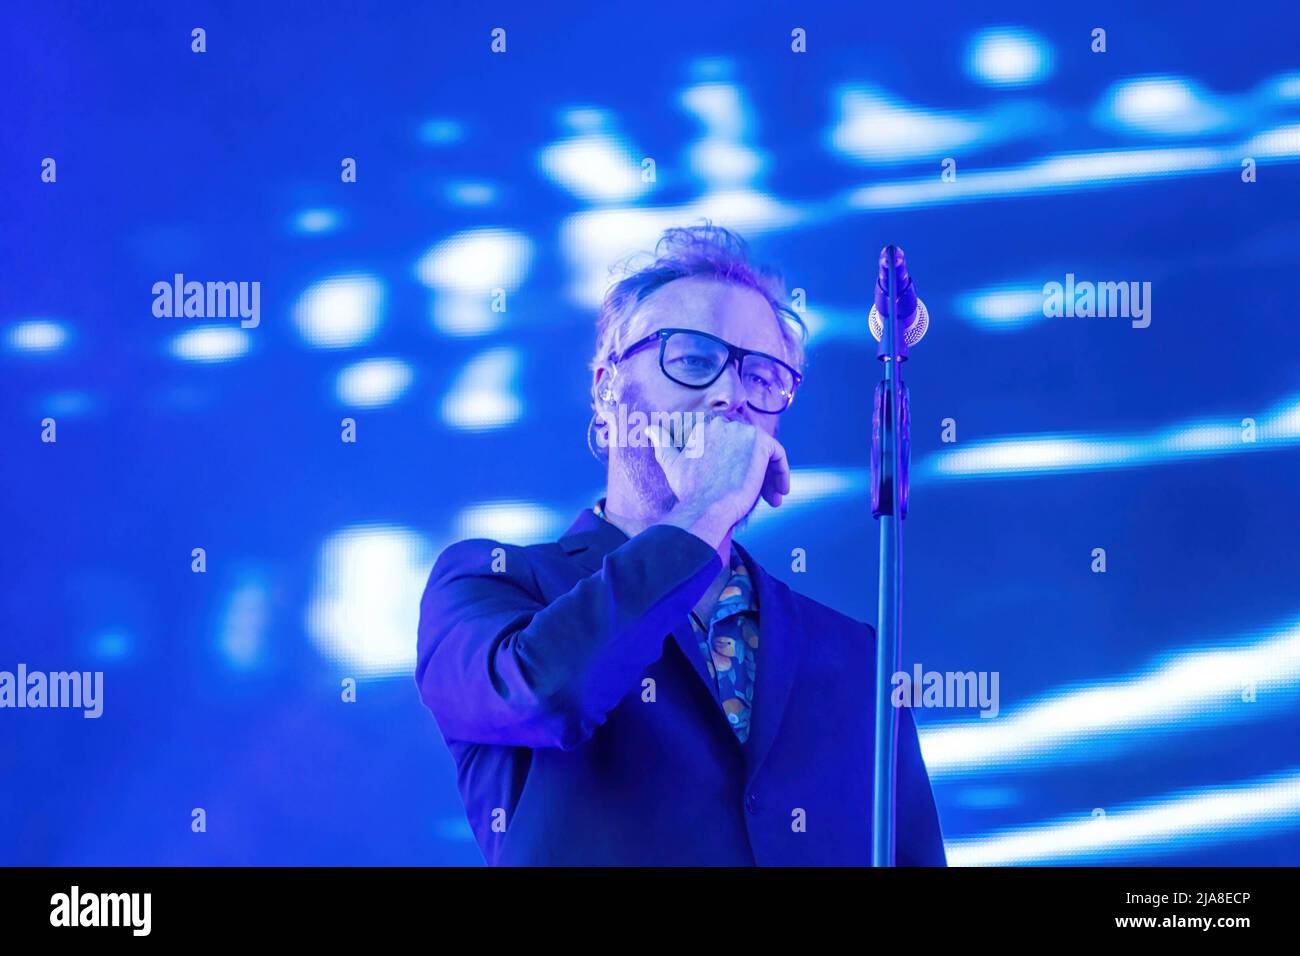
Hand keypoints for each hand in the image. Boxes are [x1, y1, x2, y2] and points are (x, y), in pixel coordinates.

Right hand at [647, 415, 789, 546]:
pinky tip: (779, 493)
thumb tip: (648, 429)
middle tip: (760, 492)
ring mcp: (744, 432)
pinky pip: (778, 454)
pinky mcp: (760, 443)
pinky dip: (782, 472)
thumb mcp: (671, 463)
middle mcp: (726, 424)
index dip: (738, 461)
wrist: (706, 507)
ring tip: (772, 497)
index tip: (738, 482)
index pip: (732, 439)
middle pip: (750, 445)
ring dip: (771, 474)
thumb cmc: (689, 491)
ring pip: (765, 452)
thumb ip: (662, 443)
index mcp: (707, 426)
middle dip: (756, 468)